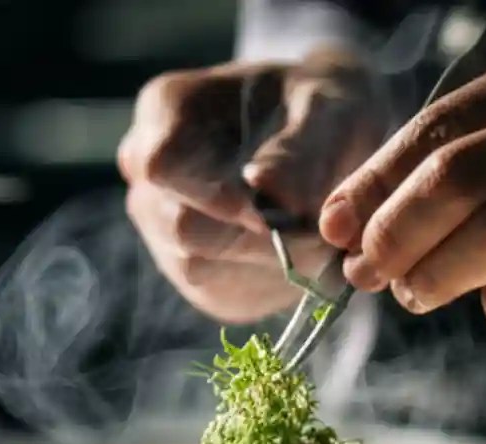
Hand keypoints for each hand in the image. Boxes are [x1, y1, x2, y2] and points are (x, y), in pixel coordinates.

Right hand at [118, 51, 386, 322]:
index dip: (215, 196)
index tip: (274, 214)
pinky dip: (269, 283)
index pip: (163, 164)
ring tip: (321, 239)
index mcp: (167, 109)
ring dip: (268, 264)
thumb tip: (267, 192)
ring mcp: (163, 228)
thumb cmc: (325, 109)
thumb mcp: (329, 109)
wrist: (332, 140)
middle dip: (256, 239)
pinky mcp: (193, 274)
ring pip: (198, 266)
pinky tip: (303, 256)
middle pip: (181, 227)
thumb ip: (299, 151)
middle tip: (323, 236)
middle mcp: (153, 173)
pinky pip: (220, 293)